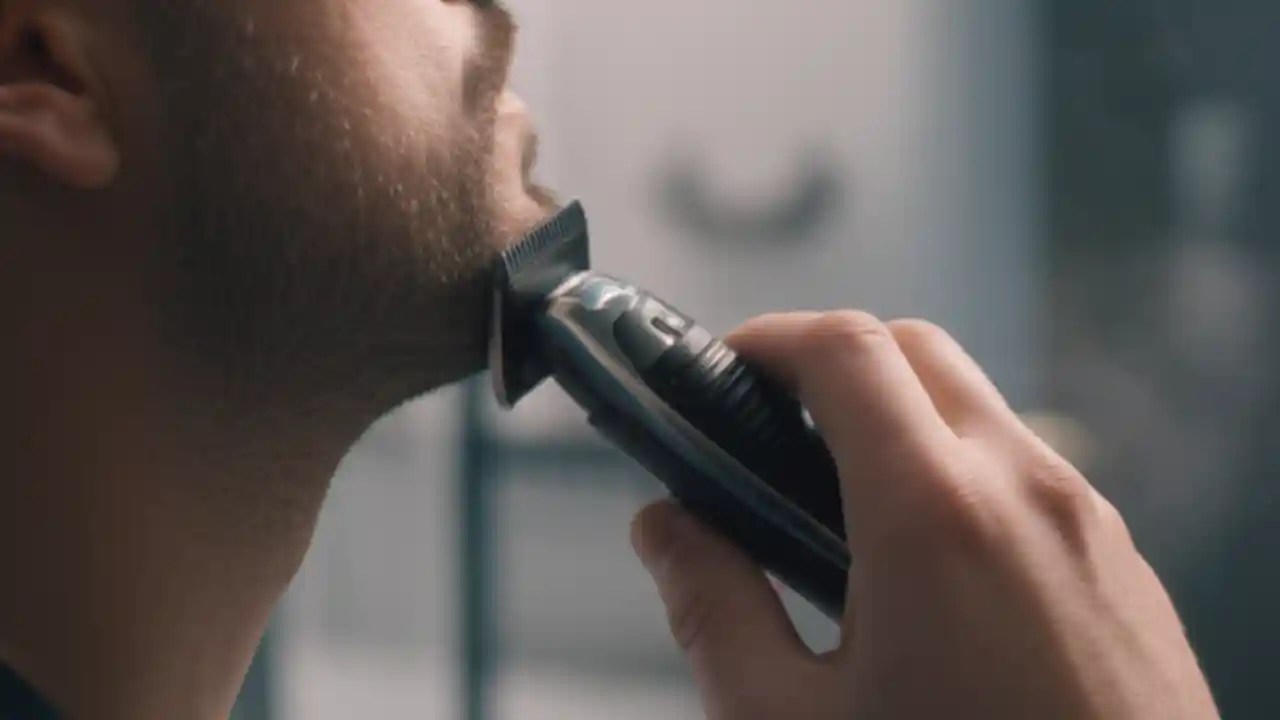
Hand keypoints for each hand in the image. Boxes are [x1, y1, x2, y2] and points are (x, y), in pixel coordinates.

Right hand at [631, 312, 1218, 718]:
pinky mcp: (1122, 568)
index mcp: (934, 515)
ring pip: (979, 407)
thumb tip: (666, 531)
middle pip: (917, 350)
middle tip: (768, 424)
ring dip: (900, 417)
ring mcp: (1089, 525)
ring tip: (836, 506)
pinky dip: (962, 471)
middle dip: (832, 362)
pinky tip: (924, 568)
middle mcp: (1027, 493)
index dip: (768, 339)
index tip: (725, 369)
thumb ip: (712, 610)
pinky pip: (1029, 474)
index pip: (844, 349)